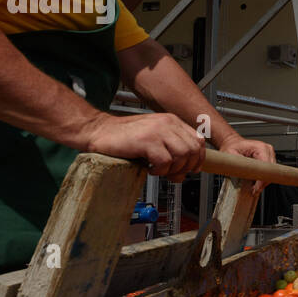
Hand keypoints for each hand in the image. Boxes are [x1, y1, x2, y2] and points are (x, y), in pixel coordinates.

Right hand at [79, 112, 205, 180]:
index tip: (191, 169)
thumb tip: (188, 168)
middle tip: (172, 175)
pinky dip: (160, 171)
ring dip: (173, 170)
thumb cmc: (124, 137)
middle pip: (193, 150)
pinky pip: (165, 161)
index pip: (198, 141)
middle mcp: (168, 123)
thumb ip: (171, 147)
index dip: (198, 159)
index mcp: (172, 121)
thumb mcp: (154, 137)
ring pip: (182, 156)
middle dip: (186, 168)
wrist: (99, 131)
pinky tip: (149, 169)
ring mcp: (157, 131)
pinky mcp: (146, 141)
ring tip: (159, 171)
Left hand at [215, 134, 275, 193]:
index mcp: (260, 148)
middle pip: (271, 171)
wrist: (233, 143)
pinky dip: (263, 178)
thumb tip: (241, 174)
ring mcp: (269, 154)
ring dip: (263, 181)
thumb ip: (237, 163)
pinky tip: (256, 182)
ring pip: (271, 173)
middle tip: (254, 190)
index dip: (262, 179)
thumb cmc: (232, 147)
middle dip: (263, 182)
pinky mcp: (268, 159)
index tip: (256, 187)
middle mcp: (267, 150)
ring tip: (254, 187)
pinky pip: (269, 172)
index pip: (267, 167)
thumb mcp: (230, 154)